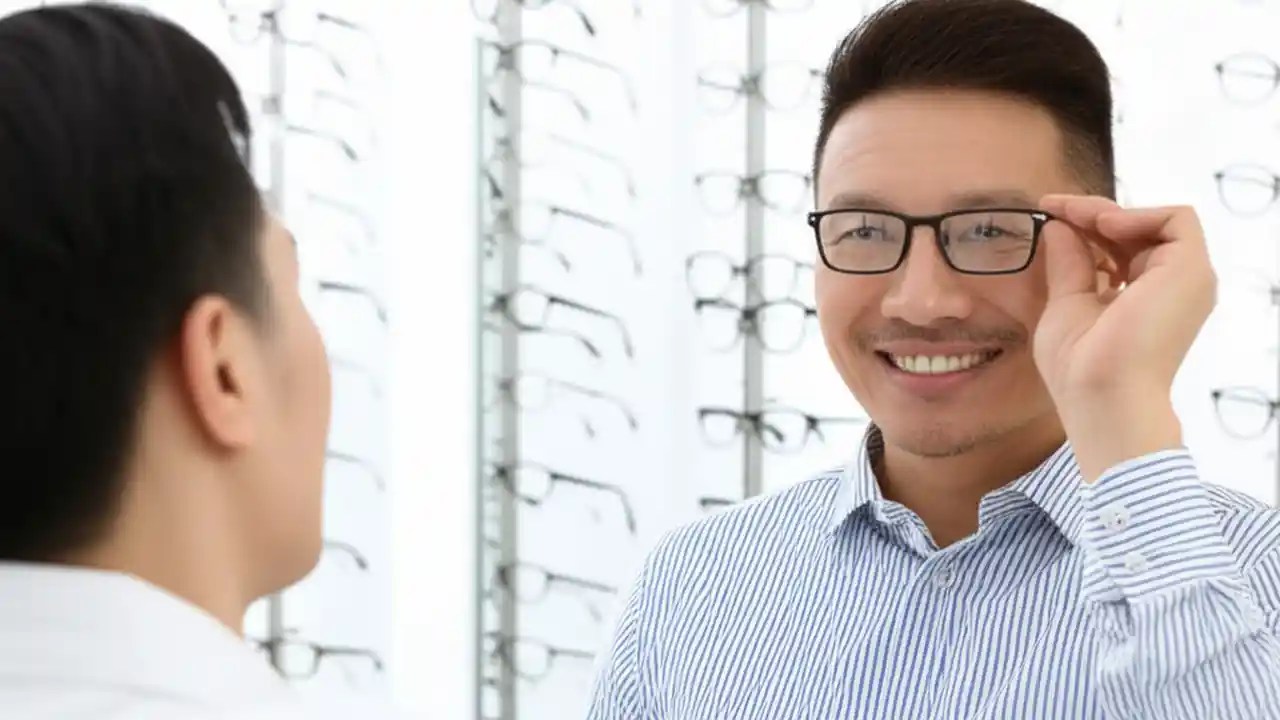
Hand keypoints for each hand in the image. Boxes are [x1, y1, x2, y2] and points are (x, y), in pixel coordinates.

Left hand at [1034, 195, 1214, 479]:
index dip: (1086, 224)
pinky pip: (1177, 219)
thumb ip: (1069, 264)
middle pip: (1138, 231)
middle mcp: (1172, 288)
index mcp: (1145, 299)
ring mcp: (1187, 279)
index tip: (1048, 210)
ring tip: (1073, 215)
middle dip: (1093, 213)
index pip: (1122, 247)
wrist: (1101, 396)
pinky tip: (1103, 226)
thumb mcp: (1066, 304)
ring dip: (1110, 210)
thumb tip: (1060, 225)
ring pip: (1156, 222)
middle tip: (1054, 207)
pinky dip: (1138, 214)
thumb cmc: (1080, 367)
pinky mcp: (1192, 271)